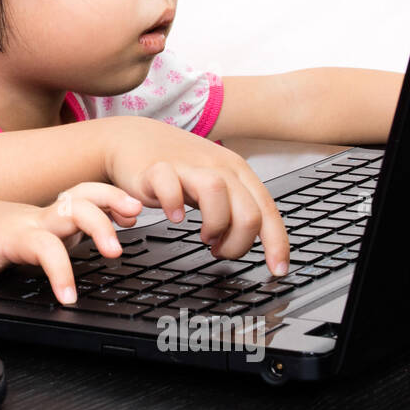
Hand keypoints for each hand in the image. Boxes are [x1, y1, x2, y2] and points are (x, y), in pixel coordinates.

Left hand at [0, 182, 141, 306]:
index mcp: (17, 233)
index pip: (44, 247)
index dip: (59, 271)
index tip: (69, 297)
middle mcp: (38, 219)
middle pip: (73, 210)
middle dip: (97, 226)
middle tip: (115, 252)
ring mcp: (52, 217)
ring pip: (85, 196)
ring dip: (111, 200)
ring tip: (136, 212)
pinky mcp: (61, 218)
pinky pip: (90, 202)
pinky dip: (111, 201)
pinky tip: (131, 213)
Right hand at [104, 118, 290, 275]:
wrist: (132, 139)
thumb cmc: (174, 167)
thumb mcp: (213, 183)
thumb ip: (232, 206)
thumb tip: (249, 238)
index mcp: (236, 172)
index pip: (267, 210)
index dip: (276, 244)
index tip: (277, 269)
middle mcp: (217, 166)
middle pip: (248, 210)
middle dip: (239, 243)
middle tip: (221, 251)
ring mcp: (187, 166)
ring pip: (217, 192)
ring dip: (215, 225)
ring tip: (204, 237)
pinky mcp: (156, 168)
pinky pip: (170, 185)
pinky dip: (174, 204)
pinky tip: (173, 217)